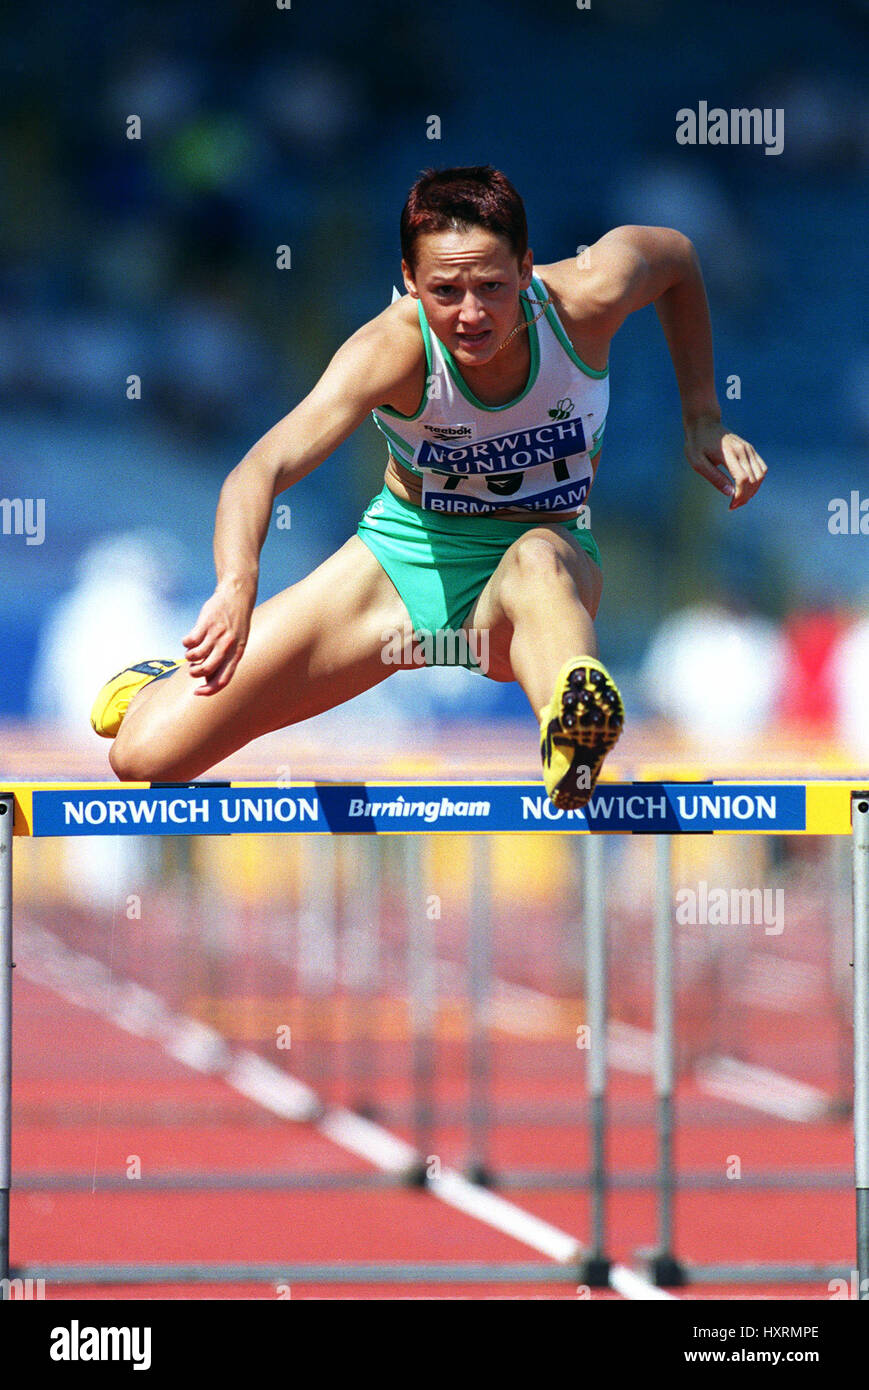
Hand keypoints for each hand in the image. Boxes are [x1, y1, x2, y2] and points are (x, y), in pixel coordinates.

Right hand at [182, 577, 255, 694]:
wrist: (236, 596)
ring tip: (191, 653)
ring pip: (195, 655)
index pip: (223, 680)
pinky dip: (186, 643)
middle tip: (193, 668)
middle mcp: (227, 646)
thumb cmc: (235, 624)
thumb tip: (207, 681)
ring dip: (189, 657)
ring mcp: (216, 635)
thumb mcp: (237, 644)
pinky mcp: (205, 624)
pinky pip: (190, 641)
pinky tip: (189, 640)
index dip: (209, 690)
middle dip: (195, 673)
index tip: (196, 692)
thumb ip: (225, 661)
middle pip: (207, 669)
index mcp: (237, 654)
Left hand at [684, 416, 767, 509]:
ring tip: (740, 499)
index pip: (743, 479)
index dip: (740, 495)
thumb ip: (714, 477)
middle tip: (733, 506)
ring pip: (761, 475)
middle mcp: (743, 450)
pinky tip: (746, 488)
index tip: (731, 506)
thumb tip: (730, 494)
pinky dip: (757, 481)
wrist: (704, 423)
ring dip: (754, 490)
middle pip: (754, 479)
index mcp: (729, 454)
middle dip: (746, 496)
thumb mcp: (697, 462)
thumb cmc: (697, 443)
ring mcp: (749, 449)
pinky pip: (762, 468)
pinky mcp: (750, 449)